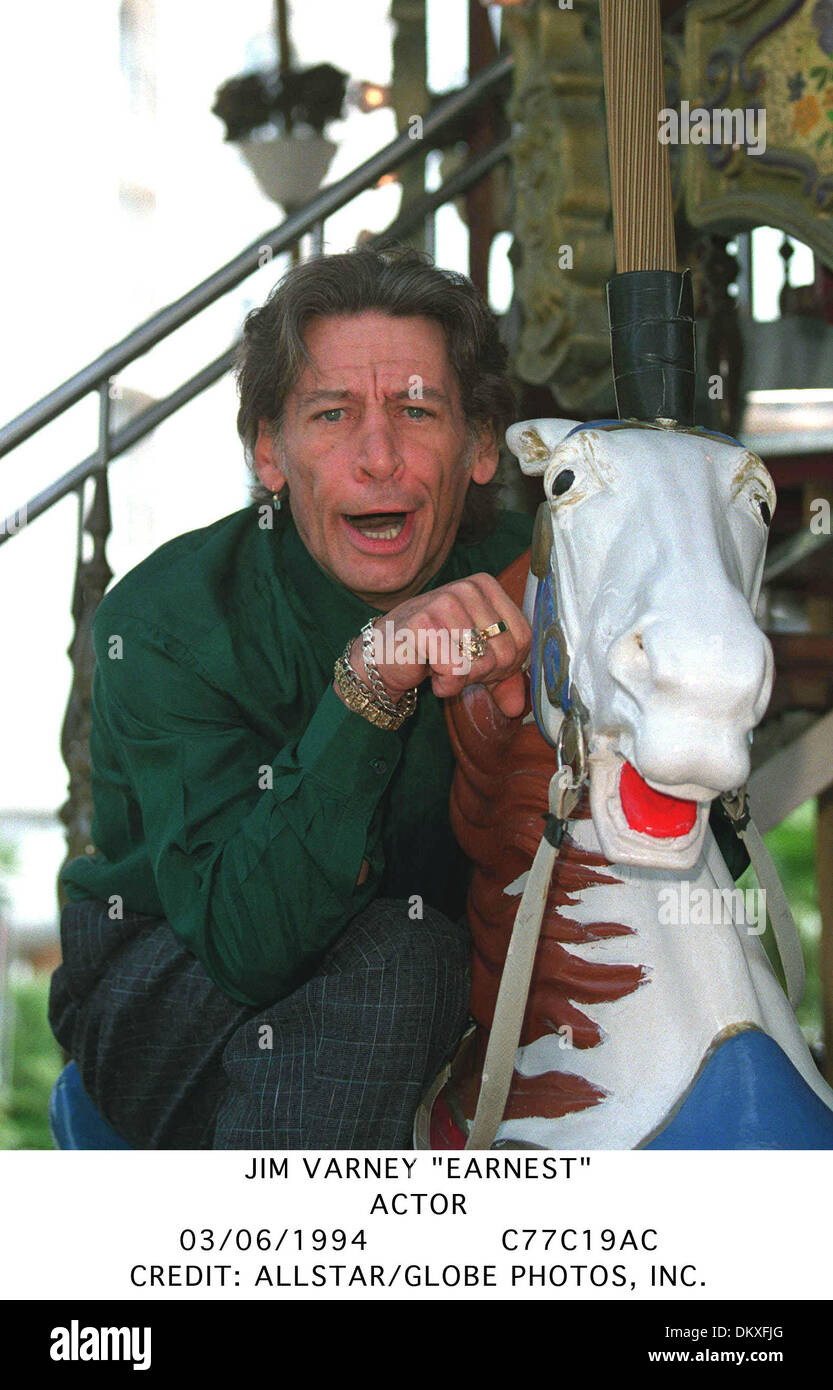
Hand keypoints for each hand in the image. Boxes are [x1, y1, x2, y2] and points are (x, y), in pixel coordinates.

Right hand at [342, 574, 530, 717]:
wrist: (383, 656)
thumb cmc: (431, 653)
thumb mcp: (476, 661)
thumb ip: (503, 679)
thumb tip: (518, 707)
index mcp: (485, 587)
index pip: (523, 638)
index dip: (505, 665)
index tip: (477, 663)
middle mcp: (467, 589)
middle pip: (505, 652)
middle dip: (483, 674)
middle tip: (457, 668)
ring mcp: (444, 602)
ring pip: (481, 662)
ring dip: (461, 679)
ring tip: (441, 667)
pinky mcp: (423, 624)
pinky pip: (455, 669)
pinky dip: (445, 684)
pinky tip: (429, 673)